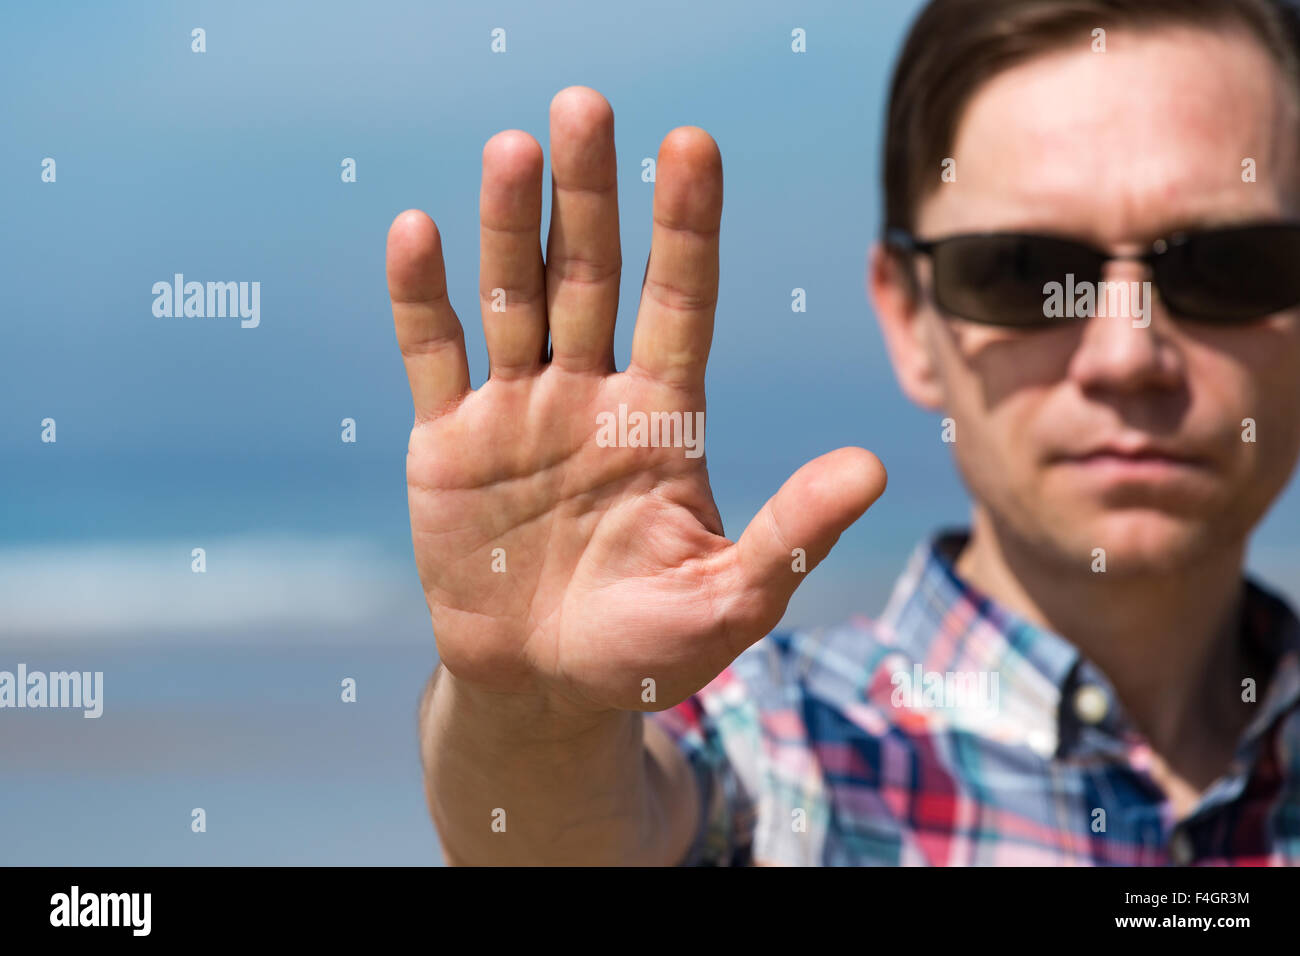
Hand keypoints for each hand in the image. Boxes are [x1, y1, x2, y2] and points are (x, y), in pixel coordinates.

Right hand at [387, 86, 885, 715]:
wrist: (545, 688)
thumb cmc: (647, 648)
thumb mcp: (730, 597)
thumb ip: (791, 532)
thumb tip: (873, 466)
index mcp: (663, 418)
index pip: (682, 302)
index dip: (687, 227)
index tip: (693, 144)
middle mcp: (591, 394)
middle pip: (592, 276)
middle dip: (591, 195)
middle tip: (586, 104)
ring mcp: (516, 411)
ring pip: (513, 298)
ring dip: (510, 226)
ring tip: (513, 148)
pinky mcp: (448, 441)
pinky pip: (435, 355)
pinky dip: (422, 298)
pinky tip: (417, 230)